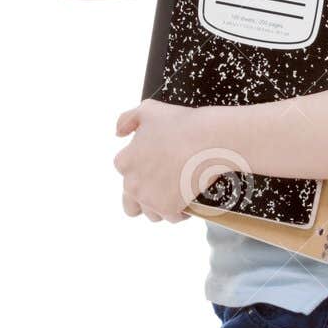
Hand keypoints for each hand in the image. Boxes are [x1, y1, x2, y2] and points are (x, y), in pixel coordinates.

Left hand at [113, 100, 231, 223]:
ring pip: (152, 214)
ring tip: (179, 193)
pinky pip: (173, 218)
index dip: (142, 171)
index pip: (126, 175)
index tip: (158, 165)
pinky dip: (182, 212)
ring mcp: (149, 199)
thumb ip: (127, 120)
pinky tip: (190, 198)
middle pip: (132, 204)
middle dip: (147, 197)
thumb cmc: (181, 123)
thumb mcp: (148, 110)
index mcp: (124, 162)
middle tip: (166, 186)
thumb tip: (118, 133)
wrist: (209, 140)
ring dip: (163, 206)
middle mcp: (132, 184)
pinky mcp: (168, 209)